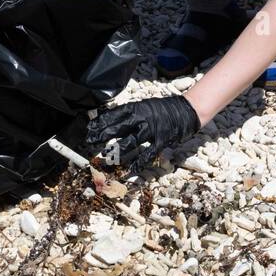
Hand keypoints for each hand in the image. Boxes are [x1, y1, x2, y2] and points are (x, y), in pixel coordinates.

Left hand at [86, 95, 200, 172]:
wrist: (186, 110)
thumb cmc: (163, 109)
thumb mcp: (144, 106)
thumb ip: (129, 113)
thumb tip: (110, 120)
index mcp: (136, 108)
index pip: (114, 115)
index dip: (100, 122)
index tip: (89, 128)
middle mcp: (142, 118)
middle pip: (118, 127)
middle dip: (102, 135)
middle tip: (90, 141)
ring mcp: (152, 130)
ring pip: (130, 142)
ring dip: (116, 151)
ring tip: (105, 157)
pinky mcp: (161, 141)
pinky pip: (148, 153)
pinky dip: (139, 162)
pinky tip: (130, 169)